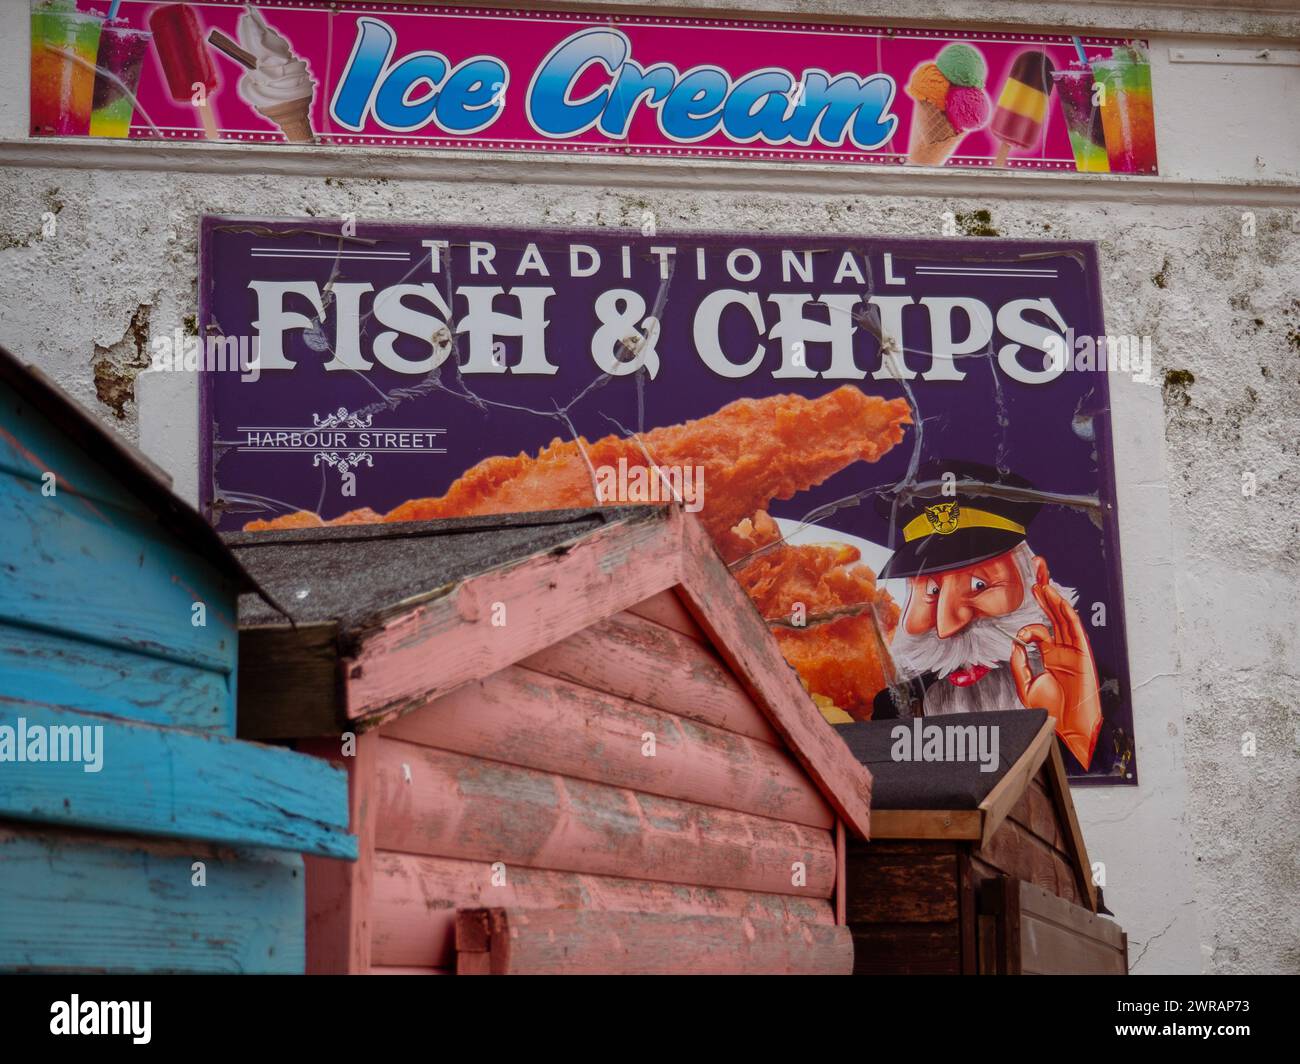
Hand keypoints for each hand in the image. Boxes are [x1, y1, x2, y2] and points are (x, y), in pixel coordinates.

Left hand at [1008, 556, 1102, 769]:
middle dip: (1045, 595)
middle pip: (1053, 617)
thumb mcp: (1027, 686)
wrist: (1067, 730)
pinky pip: (1075, 628)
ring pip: (1063, 618)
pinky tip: (1055, 598)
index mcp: (1049, 657)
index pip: (1038, 632)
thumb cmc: (1051, 713)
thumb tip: (1015, 643)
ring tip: (1042, 581)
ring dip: (1054, 598)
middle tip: (1035, 574)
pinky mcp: (1083, 654)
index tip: (1018, 633)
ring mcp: (1073, 651)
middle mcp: (1062, 650)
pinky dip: (1065, 612)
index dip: (1028, 626)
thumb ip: (1020, 664)